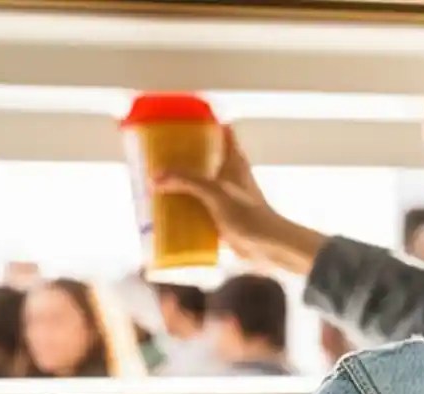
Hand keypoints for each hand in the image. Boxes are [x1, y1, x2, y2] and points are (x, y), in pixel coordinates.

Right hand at [154, 126, 327, 275]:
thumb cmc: (248, 214)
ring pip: (200, 182)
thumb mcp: (214, 192)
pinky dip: (185, 206)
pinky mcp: (221, 214)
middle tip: (160, 152)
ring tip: (158, 178)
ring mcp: (225, 194)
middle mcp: (230, 174)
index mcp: (233, 159)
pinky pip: (199, 206)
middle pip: (205, 157)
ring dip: (182, 182)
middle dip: (184, 155)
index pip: (221, 130)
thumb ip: (186, 181)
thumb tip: (157, 177)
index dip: (205, 122)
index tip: (184, 120)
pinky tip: (167, 208)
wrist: (266, 245)